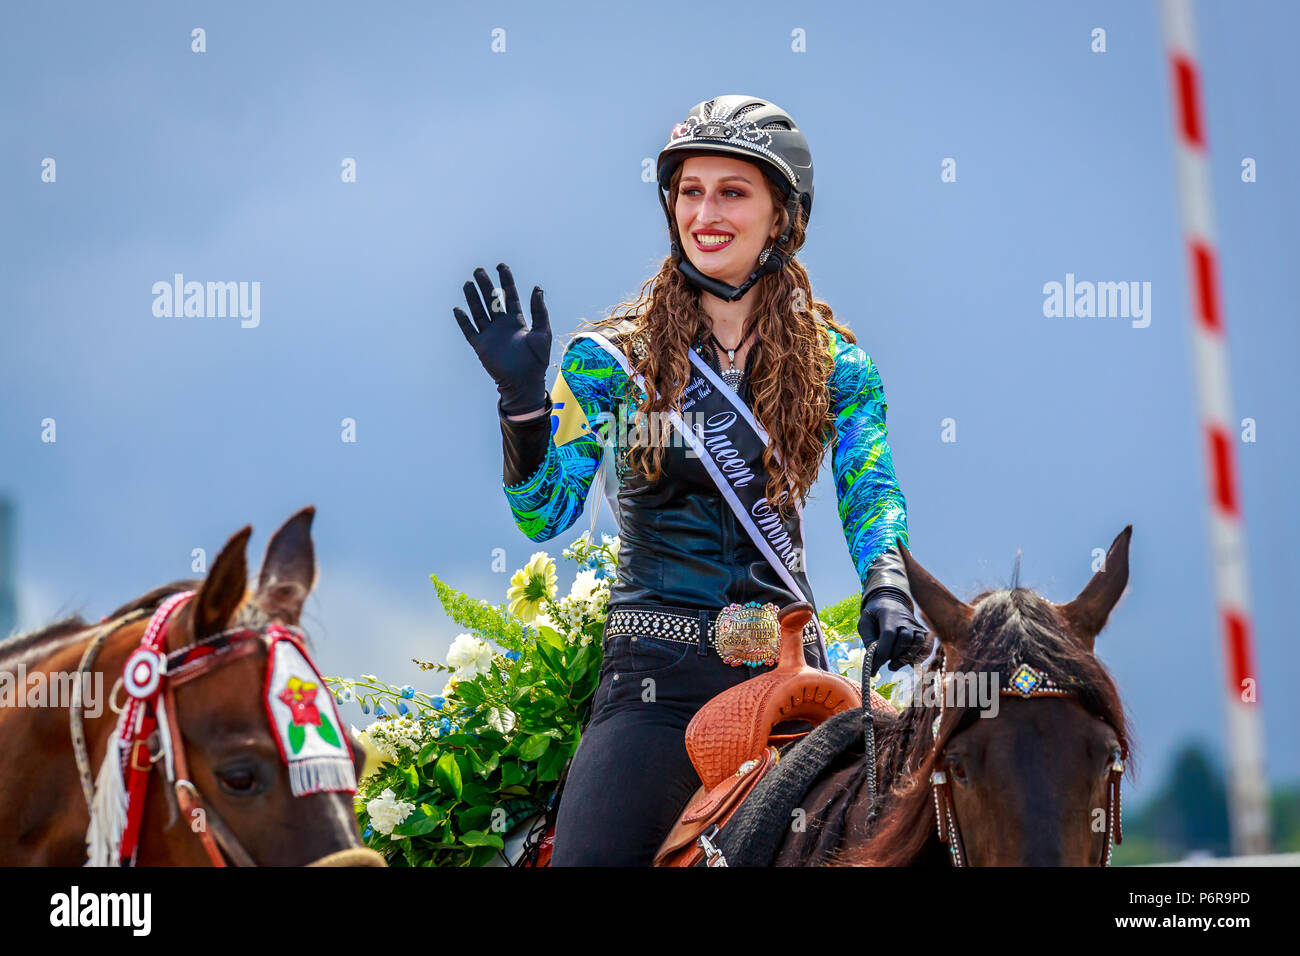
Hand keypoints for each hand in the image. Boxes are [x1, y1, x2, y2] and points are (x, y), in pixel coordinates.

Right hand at [453, 263, 550, 415]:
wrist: (524, 382)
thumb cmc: (537, 360)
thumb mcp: (543, 332)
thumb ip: (539, 311)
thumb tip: (538, 288)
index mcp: (517, 321)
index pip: (510, 296)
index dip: (506, 280)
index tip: (501, 266)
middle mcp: (502, 325)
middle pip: (491, 300)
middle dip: (486, 285)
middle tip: (479, 270)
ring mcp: (490, 335)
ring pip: (479, 312)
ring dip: (473, 298)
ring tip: (468, 283)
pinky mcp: (481, 346)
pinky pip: (470, 331)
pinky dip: (463, 321)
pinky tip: (457, 309)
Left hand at [858, 587, 929, 675]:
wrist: (891, 602)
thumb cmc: (875, 615)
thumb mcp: (865, 622)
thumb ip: (867, 639)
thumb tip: (874, 658)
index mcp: (889, 615)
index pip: (888, 634)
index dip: (882, 652)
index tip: (874, 667)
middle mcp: (905, 619)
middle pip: (904, 639)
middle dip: (894, 656)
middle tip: (884, 665)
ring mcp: (916, 625)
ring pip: (918, 643)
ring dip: (906, 658)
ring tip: (893, 665)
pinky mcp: (924, 632)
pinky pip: (927, 646)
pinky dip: (920, 657)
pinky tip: (909, 664)